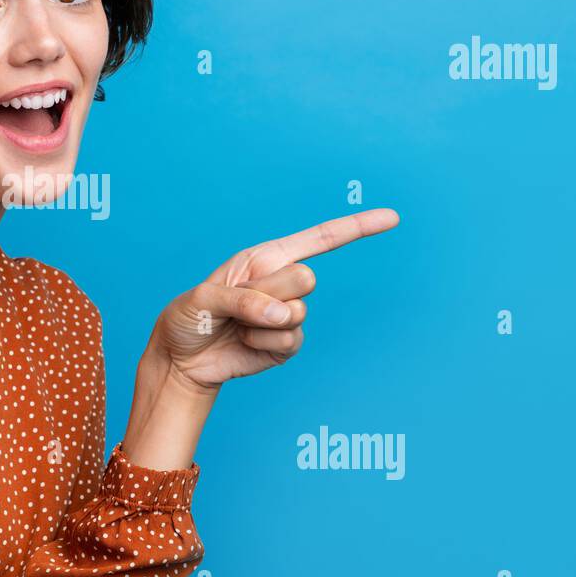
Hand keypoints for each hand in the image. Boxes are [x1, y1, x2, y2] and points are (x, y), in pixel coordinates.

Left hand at [145, 208, 399, 394]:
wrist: (183, 358)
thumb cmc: (189, 317)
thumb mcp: (205, 299)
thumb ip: (244, 300)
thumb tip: (286, 315)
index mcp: (265, 258)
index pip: (319, 239)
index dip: (357, 228)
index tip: (392, 218)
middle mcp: (281, 282)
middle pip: (305, 279)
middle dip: (269, 293)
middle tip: (237, 305)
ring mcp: (287, 314)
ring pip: (298, 313)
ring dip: (261, 322)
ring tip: (236, 324)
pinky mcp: (286, 344)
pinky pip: (291, 341)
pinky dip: (262, 344)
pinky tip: (244, 343)